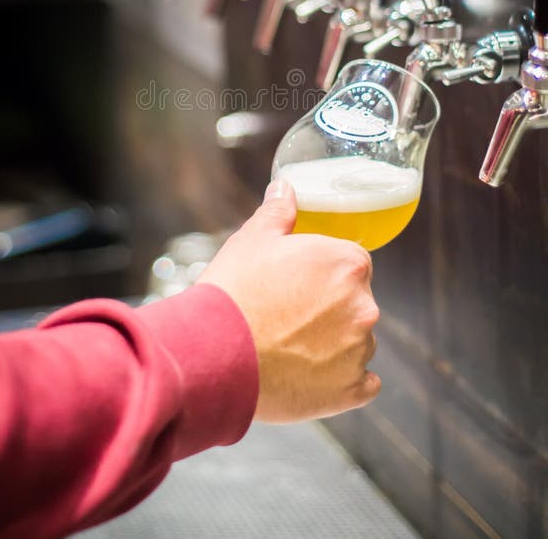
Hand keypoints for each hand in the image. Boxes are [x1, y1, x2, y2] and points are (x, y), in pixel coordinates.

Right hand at [197, 178, 379, 422]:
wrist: (214, 355)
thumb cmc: (234, 291)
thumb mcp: (253, 239)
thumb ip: (279, 211)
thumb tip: (286, 188)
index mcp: (348, 263)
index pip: (352, 262)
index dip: (324, 271)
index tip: (299, 281)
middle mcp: (365, 306)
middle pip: (356, 302)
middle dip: (329, 306)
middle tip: (288, 313)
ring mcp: (359, 353)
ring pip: (356, 342)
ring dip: (333, 343)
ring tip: (288, 346)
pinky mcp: (349, 392)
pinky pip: (360, 385)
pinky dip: (341, 381)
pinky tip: (310, 375)